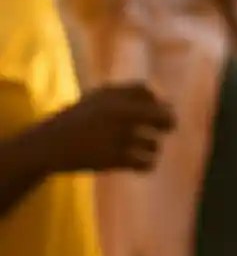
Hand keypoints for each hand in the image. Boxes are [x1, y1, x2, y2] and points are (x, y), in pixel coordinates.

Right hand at [42, 84, 173, 173]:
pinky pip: (147, 163)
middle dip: (169, 122)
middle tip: (167, 128)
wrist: (47, 145)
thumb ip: (128, 97)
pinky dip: (146, 165)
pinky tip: (139, 164)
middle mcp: (116, 111)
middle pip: (164, 115)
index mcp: (110, 94)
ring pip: (155, 144)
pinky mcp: (113, 157)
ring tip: (139, 151)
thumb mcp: (98, 101)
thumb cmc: (78, 123)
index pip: (146, 90)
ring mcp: (115, 135)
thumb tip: (167, 103)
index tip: (151, 111)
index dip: (156, 101)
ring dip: (152, 149)